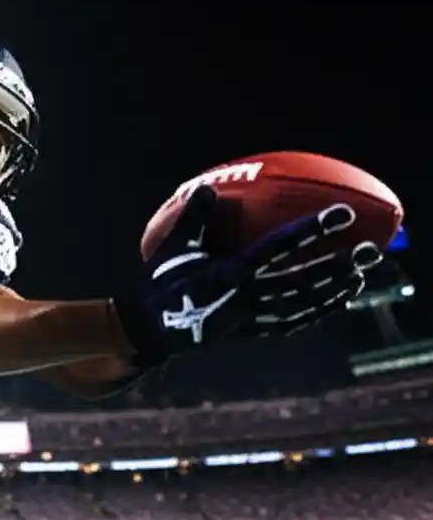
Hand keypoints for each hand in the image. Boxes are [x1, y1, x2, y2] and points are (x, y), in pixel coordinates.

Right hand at [115, 186, 379, 365]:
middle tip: (371, 251)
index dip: (315, 229)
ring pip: (303, 304)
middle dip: (340, 265)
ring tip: (358, 278)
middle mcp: (248, 296)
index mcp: (232, 271)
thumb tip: (207, 187)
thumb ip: (193, 217)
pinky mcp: (248, 331)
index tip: (343, 215)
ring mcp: (251, 317)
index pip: (283, 245)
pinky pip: (289, 323)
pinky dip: (313, 313)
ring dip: (334, 291)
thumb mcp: (173, 248)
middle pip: (305, 280)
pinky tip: (330, 305)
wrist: (148, 330)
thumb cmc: (157, 285)